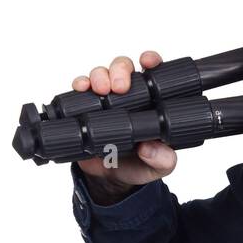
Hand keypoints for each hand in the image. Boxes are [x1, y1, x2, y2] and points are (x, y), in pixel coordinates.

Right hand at [71, 50, 176, 189]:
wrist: (110, 181)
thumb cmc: (139, 167)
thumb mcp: (159, 167)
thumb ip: (163, 159)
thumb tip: (150, 148)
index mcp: (151, 103)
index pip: (154, 73)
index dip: (151, 60)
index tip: (147, 61)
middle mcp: (128, 96)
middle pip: (123, 67)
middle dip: (120, 69)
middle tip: (119, 86)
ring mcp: (105, 100)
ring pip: (101, 74)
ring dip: (99, 76)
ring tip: (100, 90)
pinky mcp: (84, 108)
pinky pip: (80, 89)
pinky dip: (79, 85)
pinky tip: (81, 89)